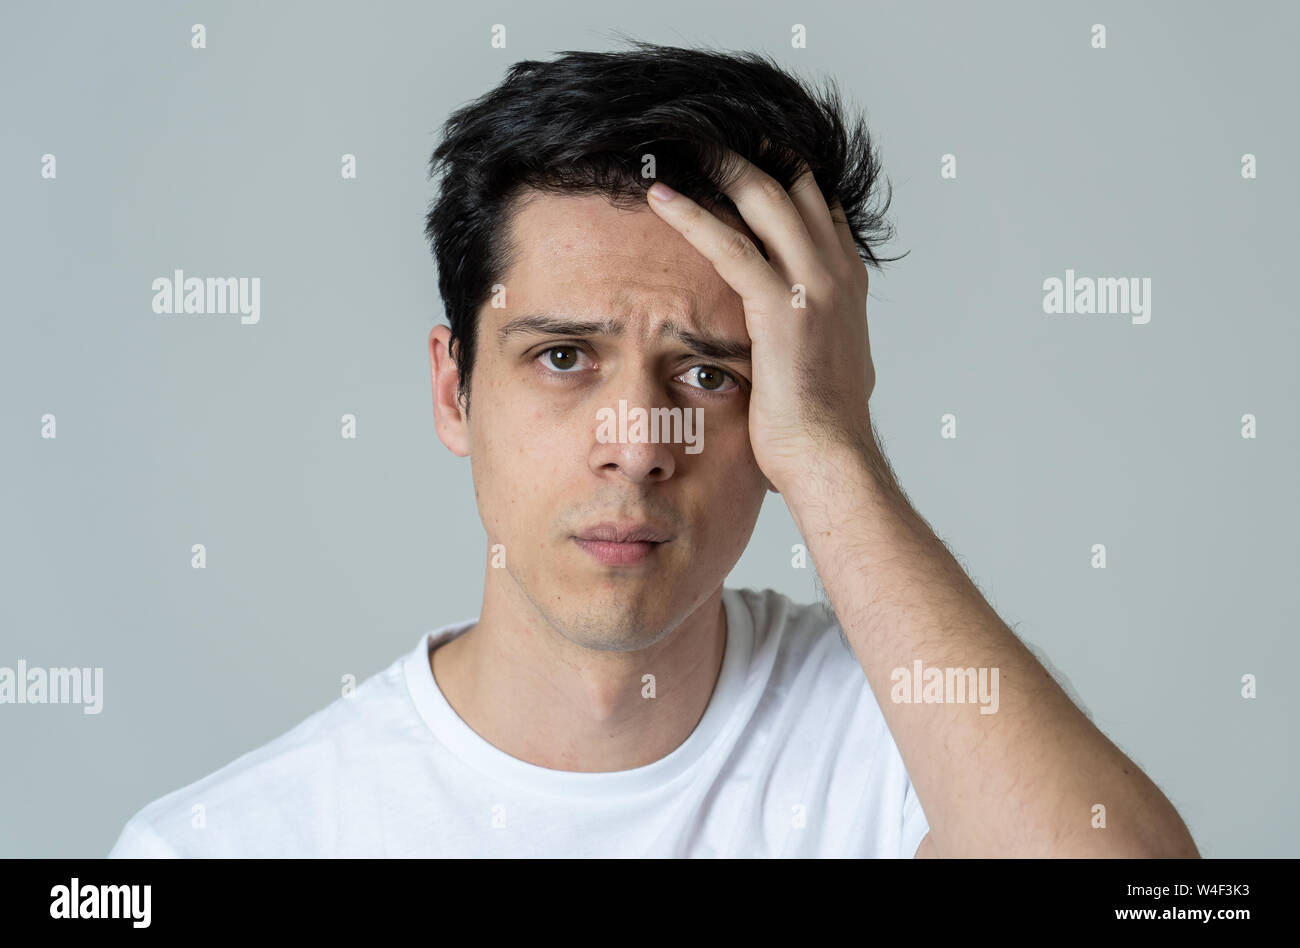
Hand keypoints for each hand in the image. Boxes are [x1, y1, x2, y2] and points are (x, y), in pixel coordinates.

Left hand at [645, 152, 876, 494]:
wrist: (832, 458)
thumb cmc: (822, 425)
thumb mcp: (828, 360)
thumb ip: (817, 328)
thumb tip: (801, 328)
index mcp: (846, 281)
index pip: (816, 202)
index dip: (780, 170)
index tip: (741, 149)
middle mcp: (835, 272)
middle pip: (793, 182)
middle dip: (748, 150)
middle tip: (702, 129)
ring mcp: (813, 286)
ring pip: (764, 199)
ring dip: (718, 164)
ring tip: (678, 141)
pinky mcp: (780, 309)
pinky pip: (730, 245)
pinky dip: (692, 215)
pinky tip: (659, 195)